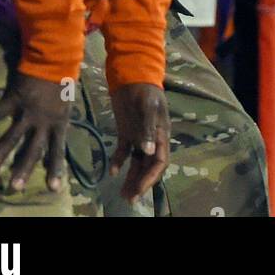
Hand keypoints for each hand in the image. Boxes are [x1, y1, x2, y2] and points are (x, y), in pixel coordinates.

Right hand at [0, 72, 71, 193]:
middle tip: (15, 187)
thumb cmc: (63, 83)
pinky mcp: (15, 100)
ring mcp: (28, 112)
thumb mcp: (65, 106)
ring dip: (0, 155)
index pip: (58, 150)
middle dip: (24, 169)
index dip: (56, 169)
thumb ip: (56, 123)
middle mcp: (43, 121)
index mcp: (59, 123)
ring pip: (12, 137)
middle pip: (33, 149)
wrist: (55, 59)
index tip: (53, 189)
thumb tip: (52, 138)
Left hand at [109, 83, 169, 203]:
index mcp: (161, 134)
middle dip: (141, 183)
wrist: (132, 76)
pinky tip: (112, 172)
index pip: (159, 161)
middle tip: (130, 199)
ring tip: (122, 194)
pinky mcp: (126, 132)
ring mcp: (138, 136)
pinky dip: (119, 162)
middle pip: (148, 166)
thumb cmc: (144, 90)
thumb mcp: (148, 107)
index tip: (139, 190)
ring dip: (131, 178)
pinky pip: (124, 152)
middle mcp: (152, 139)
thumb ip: (147, 129)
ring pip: (137, 163)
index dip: (151, 177)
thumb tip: (149, 152)